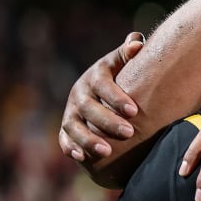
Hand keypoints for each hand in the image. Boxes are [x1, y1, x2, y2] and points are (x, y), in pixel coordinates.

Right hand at [59, 32, 143, 161]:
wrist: (104, 92)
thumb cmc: (122, 77)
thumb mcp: (124, 62)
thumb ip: (130, 50)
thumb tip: (137, 42)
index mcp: (95, 76)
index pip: (102, 85)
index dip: (116, 97)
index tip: (133, 111)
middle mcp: (79, 93)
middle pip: (88, 108)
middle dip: (108, 121)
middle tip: (129, 133)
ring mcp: (71, 112)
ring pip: (74, 126)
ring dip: (89, 139)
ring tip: (107, 151)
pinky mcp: (66, 128)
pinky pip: (64, 139)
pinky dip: (70, 148)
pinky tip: (82, 158)